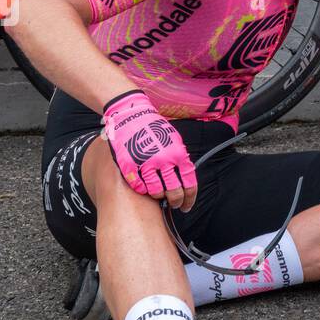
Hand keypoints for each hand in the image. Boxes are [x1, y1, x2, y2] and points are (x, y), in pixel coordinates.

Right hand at [101, 90, 197, 210]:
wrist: (132, 113)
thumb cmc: (154, 127)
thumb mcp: (174, 140)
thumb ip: (181, 159)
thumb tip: (186, 180)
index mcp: (178, 154)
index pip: (190, 184)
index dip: (189, 199)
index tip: (187, 206)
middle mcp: (164, 160)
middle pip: (174, 192)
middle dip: (175, 202)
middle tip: (173, 204)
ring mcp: (146, 162)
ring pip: (156, 192)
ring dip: (158, 197)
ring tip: (158, 196)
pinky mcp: (129, 164)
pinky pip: (138, 186)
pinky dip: (142, 190)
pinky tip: (144, 189)